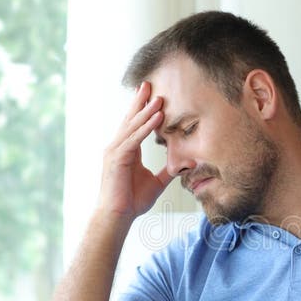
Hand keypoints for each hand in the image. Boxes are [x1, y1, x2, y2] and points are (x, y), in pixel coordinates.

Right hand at [97, 82, 174, 219]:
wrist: (118, 216)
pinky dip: (146, 128)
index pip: (134, 125)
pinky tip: (157, 117)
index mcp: (126, 150)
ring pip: (133, 126)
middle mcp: (118, 147)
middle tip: (148, 84)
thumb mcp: (156, 182)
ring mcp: (115, 151)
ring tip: (158, 97)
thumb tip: (185, 164)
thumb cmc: (132, 201)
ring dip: (146, 111)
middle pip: (130, 119)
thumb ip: (168, 171)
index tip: (150, 95)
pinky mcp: (117, 158)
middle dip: (140, 102)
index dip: (141, 110)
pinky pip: (134, 139)